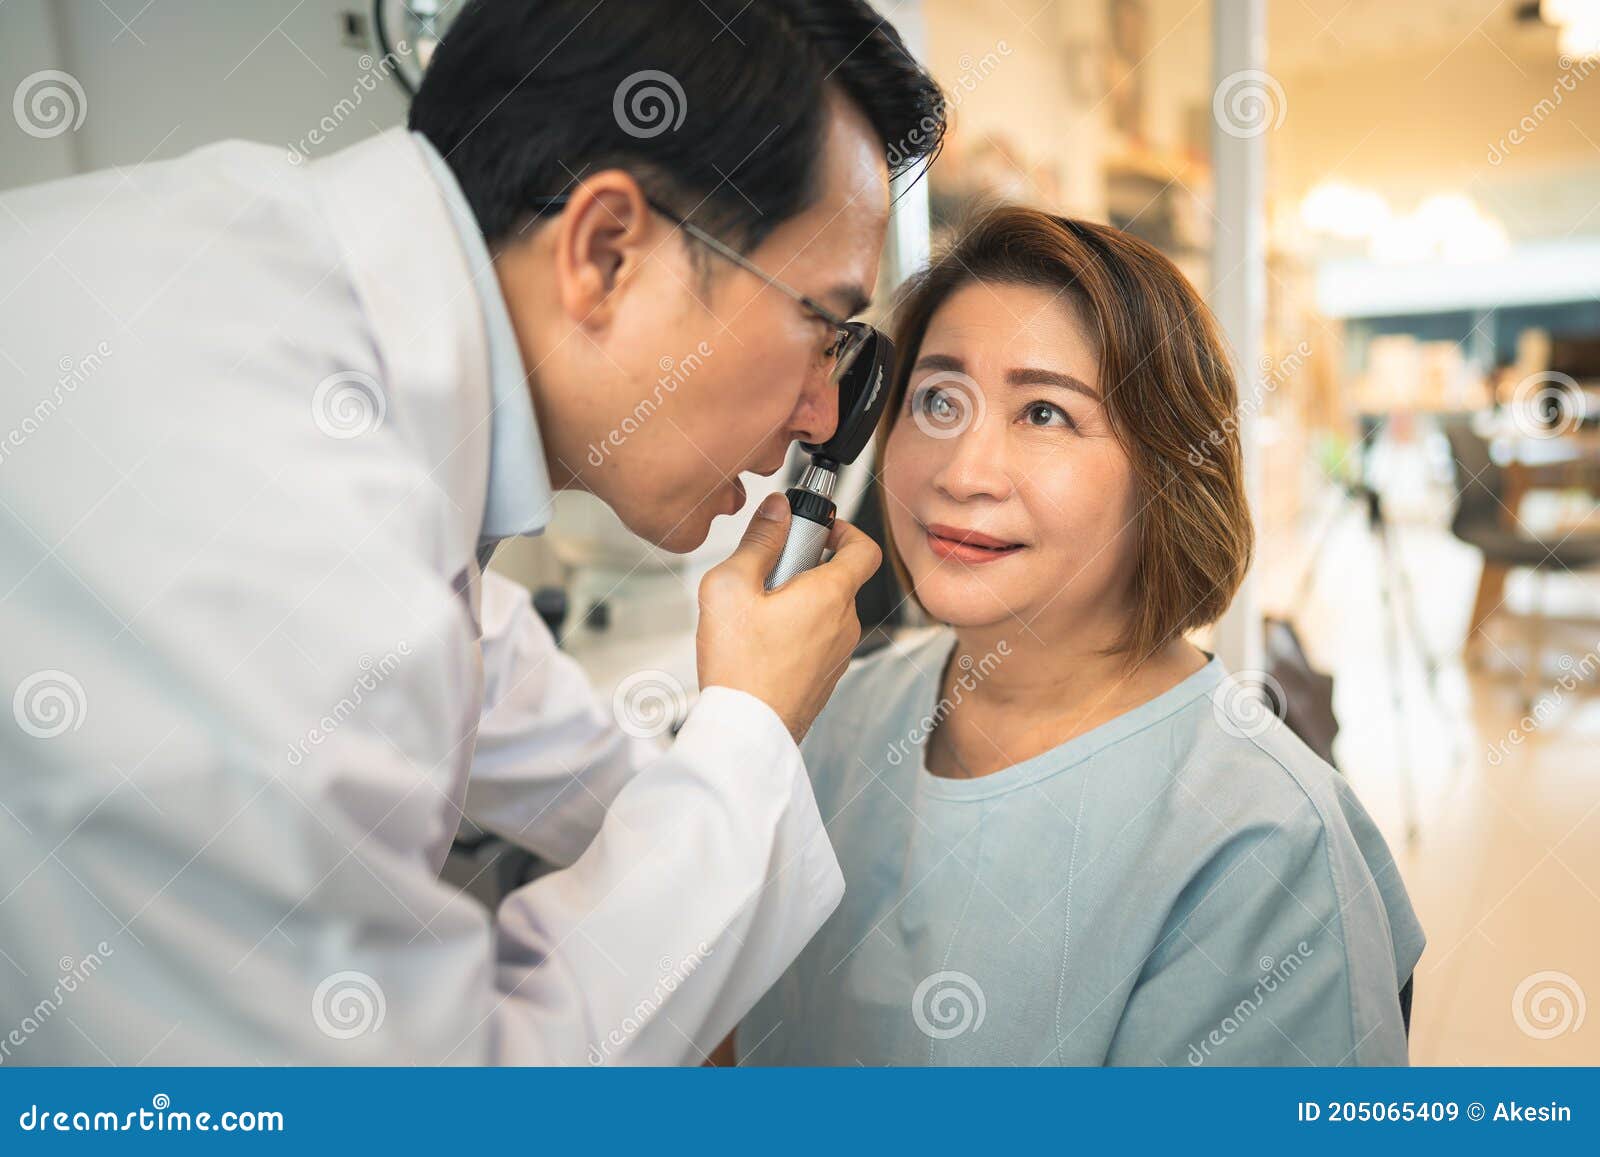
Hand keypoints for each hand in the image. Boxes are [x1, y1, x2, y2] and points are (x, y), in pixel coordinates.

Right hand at [696, 491, 881, 742]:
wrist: (747, 731)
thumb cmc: (740, 666)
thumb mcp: (731, 586)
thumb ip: (759, 541)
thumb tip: (778, 510)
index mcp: (831, 595)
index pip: (864, 547)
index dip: (845, 529)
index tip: (819, 527)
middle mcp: (844, 625)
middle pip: (838, 579)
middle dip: (805, 567)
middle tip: (767, 573)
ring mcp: (838, 655)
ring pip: (826, 612)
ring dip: (798, 602)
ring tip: (756, 614)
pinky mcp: (825, 679)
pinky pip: (818, 641)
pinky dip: (796, 632)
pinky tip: (760, 644)